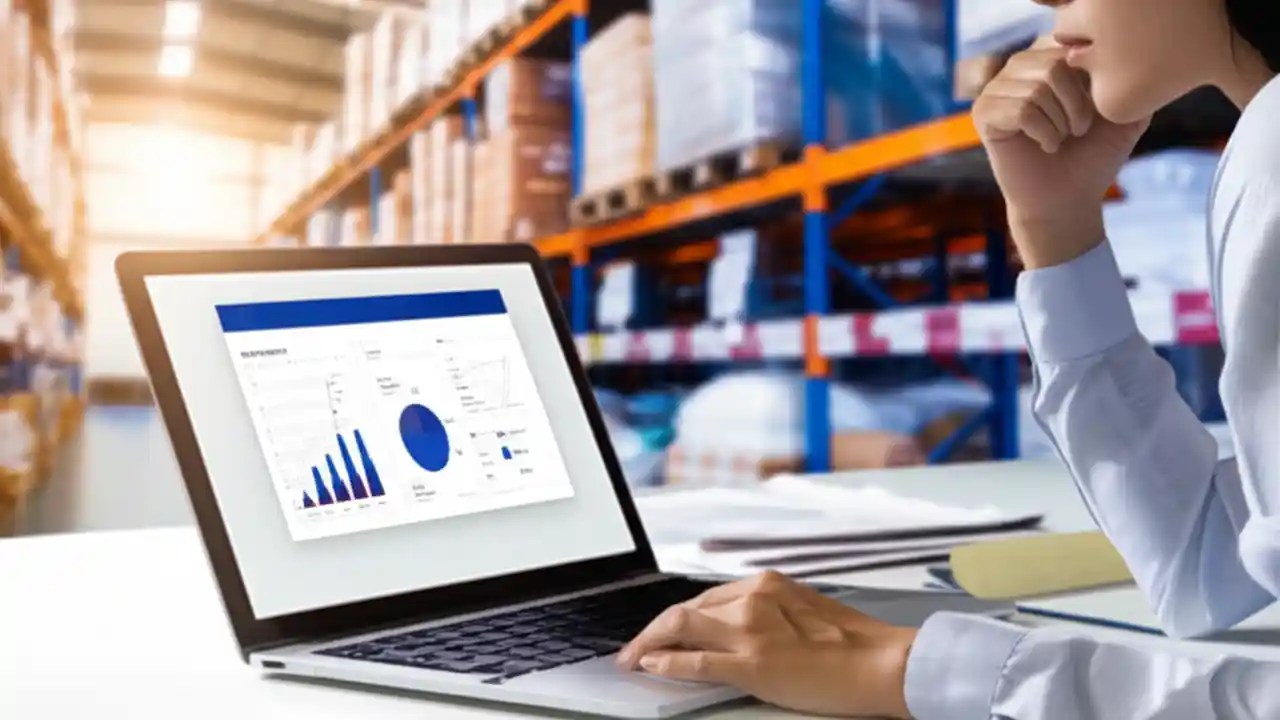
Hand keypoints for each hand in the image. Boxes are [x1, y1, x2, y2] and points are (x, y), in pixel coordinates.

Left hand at [617, 573, 918, 718]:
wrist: (881, 664)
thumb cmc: (854, 644)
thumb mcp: (804, 612)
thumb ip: (768, 612)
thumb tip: (735, 627)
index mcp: (767, 585)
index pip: (706, 598)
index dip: (677, 617)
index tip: (661, 631)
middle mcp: (753, 599)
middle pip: (687, 609)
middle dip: (654, 628)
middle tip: (633, 648)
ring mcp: (750, 630)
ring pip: (682, 626)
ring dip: (649, 642)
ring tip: (632, 659)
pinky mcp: (752, 663)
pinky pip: (695, 660)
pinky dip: (666, 662)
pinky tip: (650, 666)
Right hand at [973, 45, 1149, 267]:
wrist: (1068, 199)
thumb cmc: (1092, 157)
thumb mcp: (1125, 112)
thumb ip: (1130, 79)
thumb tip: (1121, 55)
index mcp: (1049, 57)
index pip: (1071, 46)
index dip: (1089, 83)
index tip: (1092, 113)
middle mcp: (1019, 67)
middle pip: (1054, 66)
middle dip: (1077, 104)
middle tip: (1077, 130)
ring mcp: (996, 89)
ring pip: (1037, 90)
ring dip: (1060, 123)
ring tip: (1060, 139)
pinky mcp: (983, 113)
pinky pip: (1021, 110)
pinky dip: (1043, 133)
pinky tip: (1045, 146)